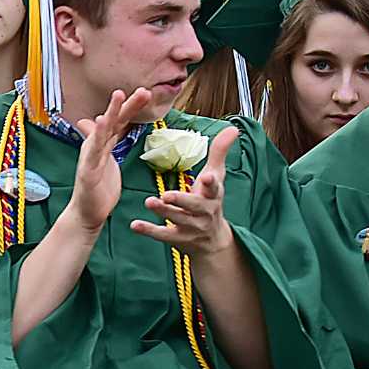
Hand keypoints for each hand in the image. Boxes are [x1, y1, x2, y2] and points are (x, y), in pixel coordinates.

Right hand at [68, 87, 155, 234]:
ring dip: (111, 112)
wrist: (86, 214)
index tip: (145, 93)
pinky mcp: (87, 170)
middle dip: (126, 105)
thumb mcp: (104, 161)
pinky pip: (93, 151)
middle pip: (113, 122)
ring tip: (119, 95)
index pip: (120, 123)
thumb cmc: (97, 189)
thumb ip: (106, 143)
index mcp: (103, 146)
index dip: (131, 108)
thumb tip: (100, 127)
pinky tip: (100, 123)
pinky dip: (96, 136)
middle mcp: (95, 147)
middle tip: (144, 90)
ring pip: (102, 131)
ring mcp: (89, 158)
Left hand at [134, 125, 237, 256]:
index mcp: (213, 195)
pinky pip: (162, 234)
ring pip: (177, 219)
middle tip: (167, 194)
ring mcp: (191, 226)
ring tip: (149, 201)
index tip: (208, 176)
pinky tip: (134, 225)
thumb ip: (219, 153)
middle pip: (194, 205)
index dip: (212, 183)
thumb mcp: (216, 177)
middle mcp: (204, 212)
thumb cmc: (210, 201)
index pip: (214, 188)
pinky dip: (149, 230)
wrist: (212, 239)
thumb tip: (233, 128)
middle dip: (182, 200)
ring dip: (163, 211)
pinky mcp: (177, 238)